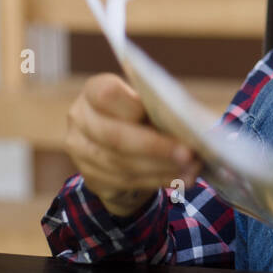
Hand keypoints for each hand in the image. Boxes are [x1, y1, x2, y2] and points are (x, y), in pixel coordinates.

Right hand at [64, 73, 201, 216]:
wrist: (120, 145)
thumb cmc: (142, 115)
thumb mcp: (149, 103)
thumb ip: (162, 108)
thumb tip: (191, 125)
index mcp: (94, 89)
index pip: (107, 94)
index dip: (133, 107)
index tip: (165, 114)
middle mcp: (80, 119)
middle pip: (115, 136)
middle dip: (155, 146)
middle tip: (189, 153)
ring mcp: (80, 151)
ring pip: (121, 164)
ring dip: (161, 167)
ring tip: (191, 167)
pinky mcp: (91, 177)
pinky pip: (126, 182)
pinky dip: (157, 180)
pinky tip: (181, 178)